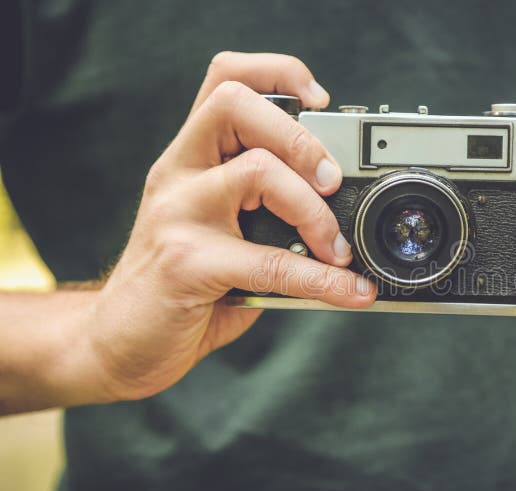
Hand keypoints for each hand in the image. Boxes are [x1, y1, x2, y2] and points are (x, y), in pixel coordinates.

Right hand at [81, 52, 375, 401]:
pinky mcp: (185, 264)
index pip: (226, 80)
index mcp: (192, 159)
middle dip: (300, 137)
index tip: (319, 102)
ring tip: (337, 249)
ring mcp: (176, 214)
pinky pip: (269, 261)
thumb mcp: (224, 234)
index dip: (278, 75)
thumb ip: (269, 217)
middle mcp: (178, 174)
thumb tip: (346, 225)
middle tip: (331, 181)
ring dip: (314, 210)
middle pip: (235, 105)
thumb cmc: (183, 287)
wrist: (118, 343)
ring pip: (255, 170)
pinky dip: (321, 279)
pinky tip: (350, 292)